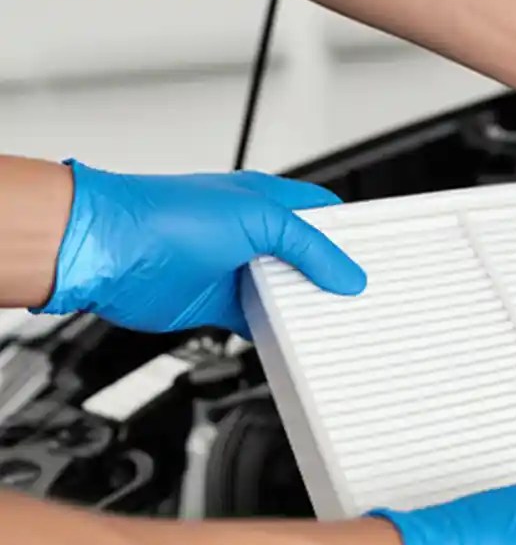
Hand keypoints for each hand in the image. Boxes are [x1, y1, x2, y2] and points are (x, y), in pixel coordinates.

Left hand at [35, 160, 365, 335]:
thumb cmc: (164, 216)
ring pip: (288, 295)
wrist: (108, 252)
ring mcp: (237, 271)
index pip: (326, 219)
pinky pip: (261, 324)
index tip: (379, 262)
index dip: (353, 239)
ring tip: (338, 325)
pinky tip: (297, 343)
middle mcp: (254, 235)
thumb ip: (309, 249)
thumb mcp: (257, 220)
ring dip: (307, 310)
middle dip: (336, 281)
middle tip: (365, 301)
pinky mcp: (219, 305)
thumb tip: (347, 276)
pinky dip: (278, 335)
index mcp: (269, 201)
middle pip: (311, 261)